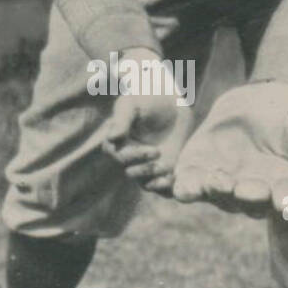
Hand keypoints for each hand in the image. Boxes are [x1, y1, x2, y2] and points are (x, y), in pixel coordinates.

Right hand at [102, 49, 193, 193]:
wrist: (174, 100)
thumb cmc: (148, 97)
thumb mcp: (133, 103)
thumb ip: (122, 119)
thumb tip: (112, 137)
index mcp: (118, 141)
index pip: (117, 156)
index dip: (132, 156)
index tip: (152, 149)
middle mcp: (130, 156)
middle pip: (130, 172)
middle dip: (144, 169)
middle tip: (158, 152)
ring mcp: (146, 164)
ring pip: (145, 183)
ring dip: (154, 181)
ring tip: (168, 174)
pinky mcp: (163, 169)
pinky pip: (160, 187)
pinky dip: (166, 189)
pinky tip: (174, 181)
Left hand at [172, 81, 287, 216]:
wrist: (251, 108)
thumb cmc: (283, 119)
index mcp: (287, 186)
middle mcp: (256, 196)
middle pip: (253, 203)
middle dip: (250, 196)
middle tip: (247, 189)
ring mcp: (225, 189)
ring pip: (221, 197)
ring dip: (217, 191)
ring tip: (215, 179)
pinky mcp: (198, 177)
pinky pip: (190, 189)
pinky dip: (185, 189)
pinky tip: (179, 186)